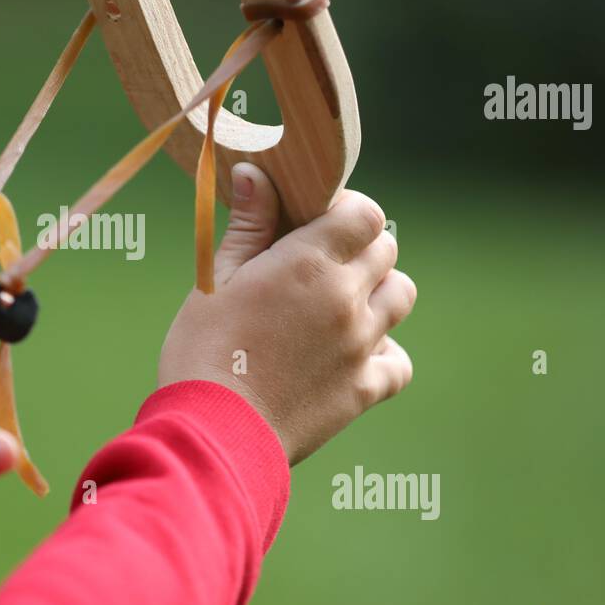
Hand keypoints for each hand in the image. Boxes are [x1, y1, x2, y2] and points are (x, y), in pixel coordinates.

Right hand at [159, 163, 415, 463]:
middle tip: (318, 264)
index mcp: (310, 263)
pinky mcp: (365, 389)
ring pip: (401, 297)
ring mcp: (362, 346)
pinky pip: (399, 361)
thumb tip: (256, 171)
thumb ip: (247, 224)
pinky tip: (351, 355)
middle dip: (358, 246)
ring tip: (338, 305)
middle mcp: (347, 299)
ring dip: (377, 292)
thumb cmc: (202, 352)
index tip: (317, 221)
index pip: (364, 213)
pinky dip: (384, 353)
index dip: (345, 210)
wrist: (215, 433)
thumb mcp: (215, 280)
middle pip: (386, 248)